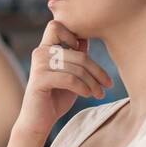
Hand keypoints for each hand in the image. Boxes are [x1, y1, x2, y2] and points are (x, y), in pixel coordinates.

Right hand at [14, 21, 113, 138]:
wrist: (38, 121)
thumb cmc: (55, 97)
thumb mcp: (70, 74)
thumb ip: (75, 57)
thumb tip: (86, 38)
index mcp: (45, 48)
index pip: (58, 25)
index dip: (74, 34)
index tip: (85, 56)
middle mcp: (39, 53)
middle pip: (78, 52)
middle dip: (97, 70)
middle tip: (107, 84)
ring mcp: (38, 65)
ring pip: (76, 66)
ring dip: (92, 82)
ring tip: (99, 93)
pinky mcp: (39, 80)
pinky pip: (69, 78)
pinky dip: (83, 88)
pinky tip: (88, 95)